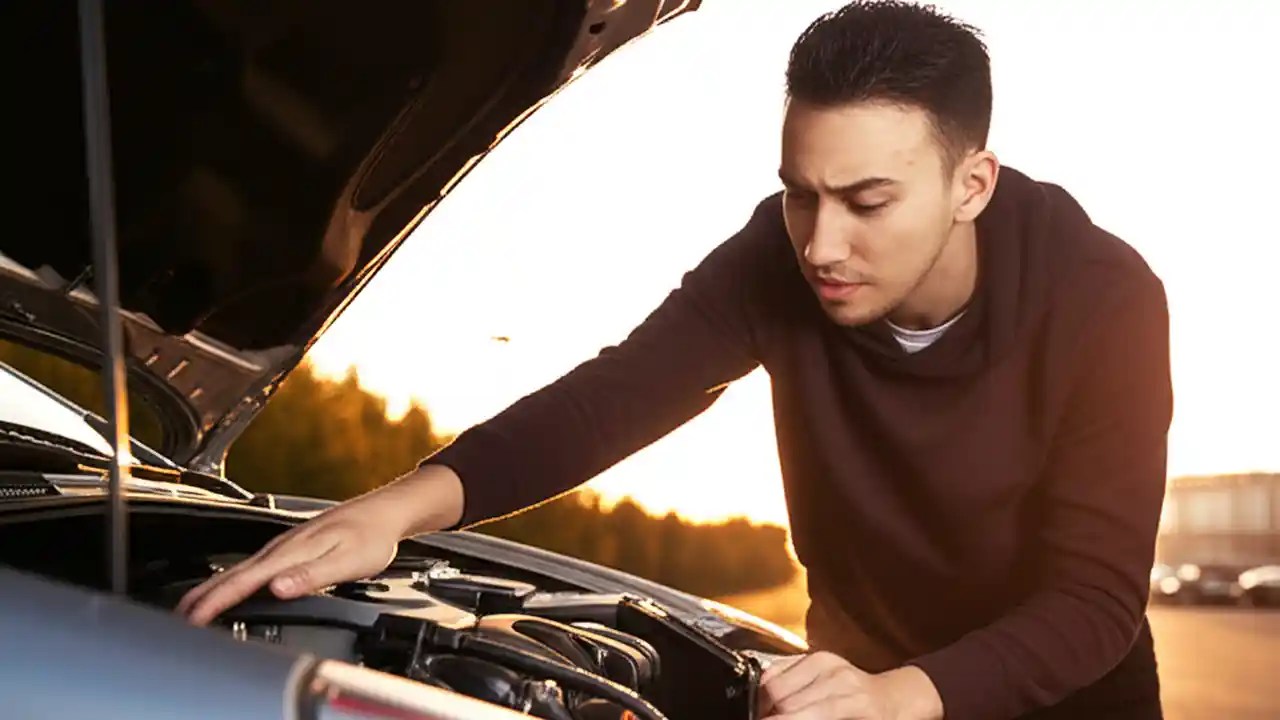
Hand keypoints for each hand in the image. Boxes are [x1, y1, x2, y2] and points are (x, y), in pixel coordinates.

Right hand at [176, 465, 463, 624]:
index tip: (194, 617)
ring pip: (241, 569)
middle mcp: (284, 547)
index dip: (216, 600)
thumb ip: (311, 577)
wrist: (385, 511)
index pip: (245, 580)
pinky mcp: (292, 546)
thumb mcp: (348, 561)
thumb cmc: (372, 536)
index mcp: (293, 553)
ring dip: (214, 588)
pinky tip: (229, 587)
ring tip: (192, 607)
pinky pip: (253, 565)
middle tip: (178, 617)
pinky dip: (233, 579)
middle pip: (234, 574)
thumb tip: (277, 588)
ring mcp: (286, 545)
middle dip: (204, 595)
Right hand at [757, 651, 942, 719]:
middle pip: (781, 697)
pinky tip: (769, 701)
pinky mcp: (815, 655)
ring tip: (763, 714)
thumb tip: (783, 719)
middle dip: (767, 713)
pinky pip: (778, 668)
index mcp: (852, 702)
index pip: (798, 712)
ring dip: (763, 703)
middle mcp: (837, 676)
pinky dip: (767, 686)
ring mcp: (825, 662)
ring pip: (774, 682)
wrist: (898, 699)